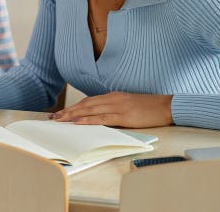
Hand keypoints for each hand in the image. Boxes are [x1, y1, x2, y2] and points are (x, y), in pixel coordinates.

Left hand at [50, 92, 173, 127]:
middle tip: (54, 117)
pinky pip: (102, 118)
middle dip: (68, 111)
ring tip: (60, 120)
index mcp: (113, 96)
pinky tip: (78, 122)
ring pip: (90, 110)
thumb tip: (100, 118)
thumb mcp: (128, 106)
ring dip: (73, 115)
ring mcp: (118, 106)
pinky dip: (88, 120)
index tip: (62, 112)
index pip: (89, 101)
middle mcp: (113, 98)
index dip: (74, 107)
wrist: (166, 106)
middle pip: (85, 104)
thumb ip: (114, 109)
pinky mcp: (124, 116)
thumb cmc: (149, 108)